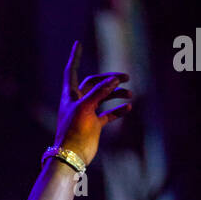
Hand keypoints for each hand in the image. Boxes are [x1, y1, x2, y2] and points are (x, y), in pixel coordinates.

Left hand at [54, 42, 130, 166]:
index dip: (75, 57)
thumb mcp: (85, 107)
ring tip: (130, 94)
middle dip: (109, 78)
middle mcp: (78, 101)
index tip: (78, 43)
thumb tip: (114, 80)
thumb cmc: (74, 131)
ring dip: (116, 94)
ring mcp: (87, 113)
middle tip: (125, 77)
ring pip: (104, 97)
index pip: (72, 70)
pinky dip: (118, 110)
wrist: (72, 156)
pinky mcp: (94, 125)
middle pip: (95, 83)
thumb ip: (99, 92)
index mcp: (70, 95)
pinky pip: (108, 114)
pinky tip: (128, 107)